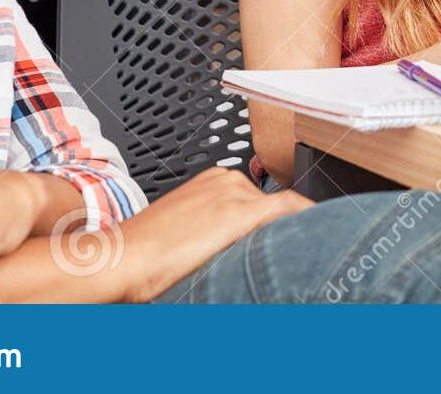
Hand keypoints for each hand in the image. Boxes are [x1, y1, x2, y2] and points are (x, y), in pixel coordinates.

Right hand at [113, 168, 311, 302]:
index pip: (258, 199)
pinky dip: (306, 217)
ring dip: (291, 230)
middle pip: (271, 206)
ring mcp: (234, 194)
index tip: (290, 236)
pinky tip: (319, 228)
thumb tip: (224, 250)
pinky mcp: (240, 213)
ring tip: (305, 251)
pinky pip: (288, 208)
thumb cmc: (142, 256)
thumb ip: (208, 234)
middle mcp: (225, 181)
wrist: (121, 260)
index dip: (275, 222)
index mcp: (210, 181)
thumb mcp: (182, 234)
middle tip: (298, 253)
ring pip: (281, 211)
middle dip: (283, 229)